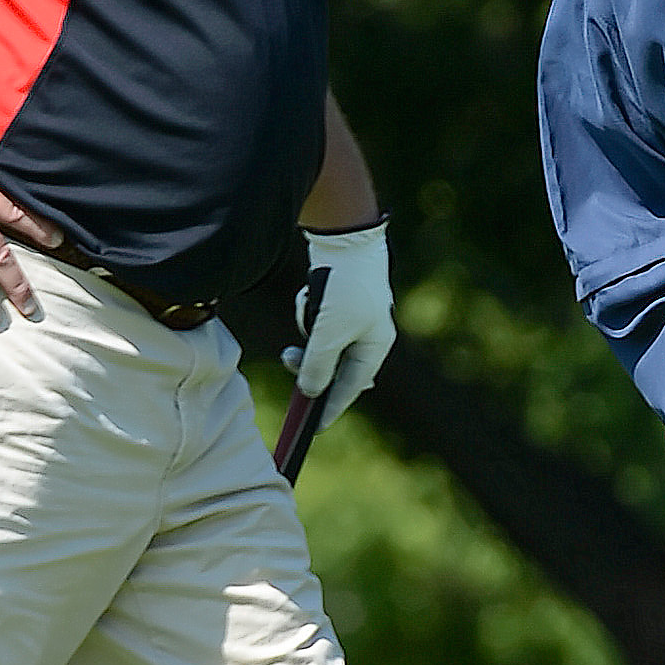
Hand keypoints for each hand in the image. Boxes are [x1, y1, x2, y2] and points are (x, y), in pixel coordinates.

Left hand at [293, 220, 394, 425]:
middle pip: (335, 366)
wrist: (345, 236)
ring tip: (312, 304)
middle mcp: (369, 334)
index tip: (311, 428)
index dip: (331, 408)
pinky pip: (317, 321)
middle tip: (288, 358)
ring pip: (321, 342)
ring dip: (309, 330)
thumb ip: (318, 367)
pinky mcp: (339, 301)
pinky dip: (310, 312)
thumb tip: (308, 392)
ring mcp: (354, 317)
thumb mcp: (328, 334)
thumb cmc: (345, 287)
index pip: (352, 387)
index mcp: (377, 345)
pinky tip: (313, 291)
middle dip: (311, 360)